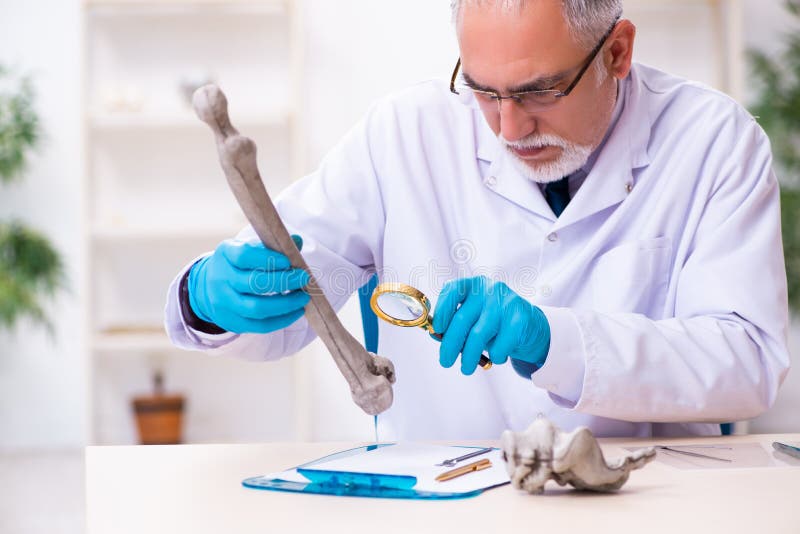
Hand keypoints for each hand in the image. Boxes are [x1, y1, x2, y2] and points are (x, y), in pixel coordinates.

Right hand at [187, 236, 309, 333]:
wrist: (209, 288)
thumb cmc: (239, 264)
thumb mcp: (249, 249)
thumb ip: (272, 246)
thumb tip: (297, 241)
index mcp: (225, 254)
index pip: (244, 256)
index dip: (268, 259)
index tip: (288, 261)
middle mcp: (221, 279)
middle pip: (253, 283)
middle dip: (283, 281)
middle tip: (304, 278)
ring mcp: (224, 303)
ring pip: (257, 308)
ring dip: (285, 304)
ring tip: (303, 297)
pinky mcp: (233, 322)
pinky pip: (260, 325)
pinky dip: (282, 320)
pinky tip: (296, 312)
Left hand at [431, 276, 549, 374]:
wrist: (530, 325)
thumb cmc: (493, 323)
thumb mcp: (473, 319)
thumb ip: (453, 324)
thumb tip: (435, 335)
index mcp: (473, 285)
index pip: (452, 290)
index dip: (442, 310)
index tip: (437, 330)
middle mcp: (489, 289)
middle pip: (462, 319)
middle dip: (450, 345)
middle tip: (445, 362)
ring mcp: (505, 302)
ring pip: (479, 335)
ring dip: (469, 357)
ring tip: (466, 369)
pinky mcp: (520, 318)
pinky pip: (500, 345)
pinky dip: (495, 356)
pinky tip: (496, 357)